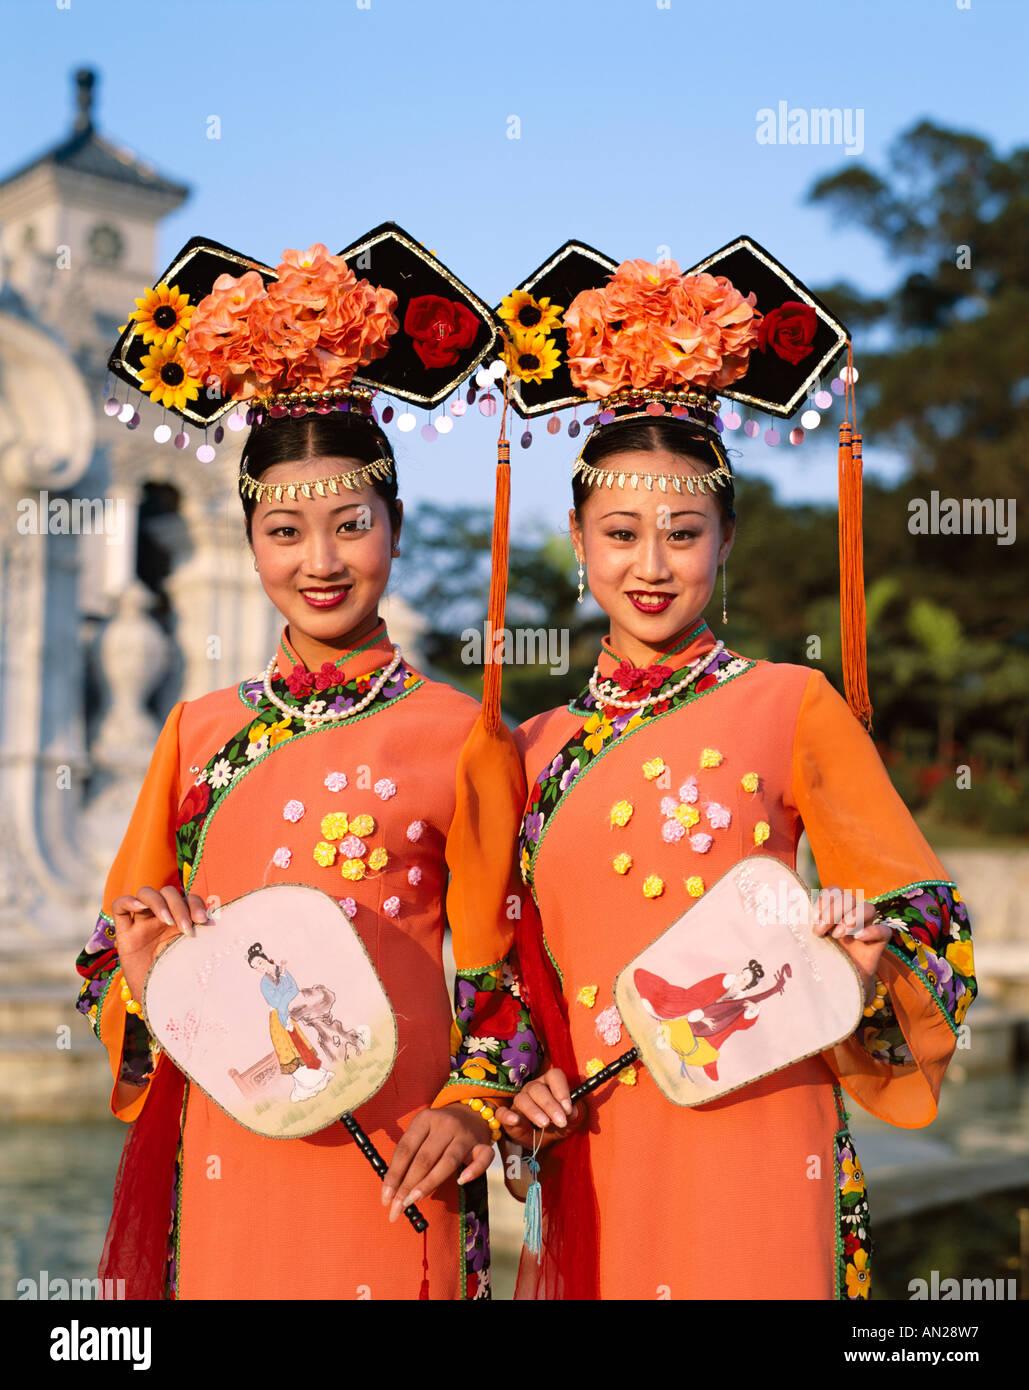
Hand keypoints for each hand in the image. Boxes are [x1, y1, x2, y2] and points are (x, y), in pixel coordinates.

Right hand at [111, 885, 209, 1001]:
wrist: (162, 1005)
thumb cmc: (184, 981)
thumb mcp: (197, 957)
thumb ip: (206, 939)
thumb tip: (225, 921)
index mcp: (181, 922)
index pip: (187, 898)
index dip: (195, 904)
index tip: (203, 921)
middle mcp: (162, 921)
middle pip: (168, 893)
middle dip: (179, 906)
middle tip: (186, 928)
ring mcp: (142, 926)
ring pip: (146, 894)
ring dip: (159, 902)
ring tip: (167, 921)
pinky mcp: (124, 936)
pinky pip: (119, 906)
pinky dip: (129, 901)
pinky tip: (141, 909)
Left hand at [381, 1104, 494, 1222]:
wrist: (471, 1113)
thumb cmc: (439, 1131)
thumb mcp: (422, 1132)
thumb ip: (411, 1154)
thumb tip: (394, 1190)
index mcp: (424, 1119)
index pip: (405, 1149)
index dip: (394, 1174)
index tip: (385, 1198)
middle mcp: (445, 1124)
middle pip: (424, 1158)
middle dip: (407, 1186)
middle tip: (397, 1209)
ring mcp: (465, 1134)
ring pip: (448, 1162)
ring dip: (429, 1184)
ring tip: (413, 1202)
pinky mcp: (483, 1144)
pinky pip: (482, 1158)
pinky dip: (473, 1171)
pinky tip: (461, 1182)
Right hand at [494, 1068, 584, 1149]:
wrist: (546, 1141)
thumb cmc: (559, 1124)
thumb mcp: (572, 1121)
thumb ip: (575, 1114)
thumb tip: (574, 1112)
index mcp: (550, 1083)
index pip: (554, 1076)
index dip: (561, 1089)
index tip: (569, 1108)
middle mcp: (533, 1088)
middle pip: (538, 1089)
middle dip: (550, 1105)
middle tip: (560, 1121)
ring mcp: (520, 1100)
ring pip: (522, 1099)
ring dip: (534, 1111)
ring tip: (544, 1124)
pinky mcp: (507, 1116)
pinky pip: (502, 1112)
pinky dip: (507, 1116)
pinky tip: (515, 1121)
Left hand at [811, 887, 890, 1004]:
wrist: (838, 987)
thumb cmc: (820, 961)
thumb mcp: (809, 942)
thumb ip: (802, 929)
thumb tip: (779, 916)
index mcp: (834, 912)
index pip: (834, 891)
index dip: (825, 899)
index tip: (814, 917)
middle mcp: (851, 916)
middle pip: (849, 897)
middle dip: (833, 911)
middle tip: (820, 931)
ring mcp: (866, 929)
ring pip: (868, 908)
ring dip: (852, 917)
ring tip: (838, 935)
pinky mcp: (878, 944)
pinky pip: (884, 930)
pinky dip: (872, 930)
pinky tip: (859, 937)